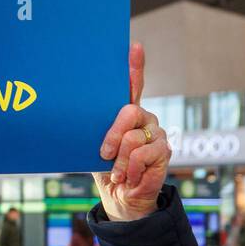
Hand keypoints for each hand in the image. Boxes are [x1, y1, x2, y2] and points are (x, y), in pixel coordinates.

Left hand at [92, 42, 170, 221]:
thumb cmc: (106, 169)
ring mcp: (156, 133)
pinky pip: (140, 156)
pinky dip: (129, 171)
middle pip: (128, 111)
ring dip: (118, 161)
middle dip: (111, 135)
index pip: (134, 85)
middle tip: (102, 153)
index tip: (134, 47)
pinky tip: (129, 177)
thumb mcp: (95, 148)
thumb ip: (97, 132)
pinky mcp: (165, 151)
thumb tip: (79, 115)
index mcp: (127, 114)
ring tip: (116, 173)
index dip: (135, 66)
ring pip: (132, 139)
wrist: (120, 198)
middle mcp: (145, 119)